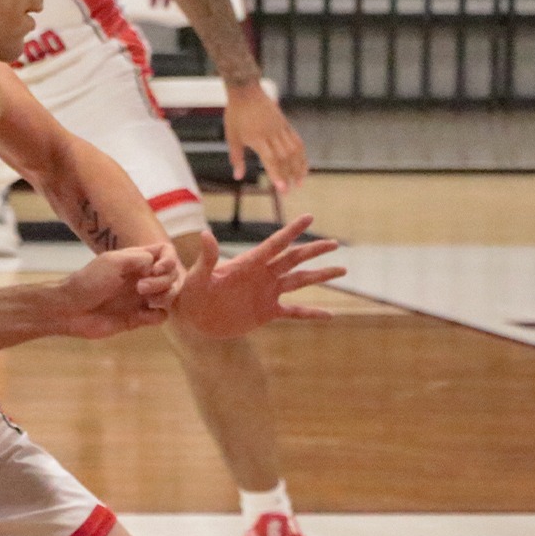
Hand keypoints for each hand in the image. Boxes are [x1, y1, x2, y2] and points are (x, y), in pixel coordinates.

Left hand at [52, 245, 183, 338]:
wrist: (71, 309)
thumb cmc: (89, 281)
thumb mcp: (114, 262)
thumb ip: (140, 258)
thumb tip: (158, 266)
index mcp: (136, 260)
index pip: (166, 253)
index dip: (169, 259)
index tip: (157, 268)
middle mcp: (142, 277)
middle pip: (172, 275)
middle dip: (163, 280)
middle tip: (141, 287)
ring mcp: (141, 298)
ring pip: (170, 295)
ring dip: (165, 296)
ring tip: (147, 300)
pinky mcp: (138, 318)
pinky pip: (161, 316)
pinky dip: (157, 315)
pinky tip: (142, 315)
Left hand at [171, 215, 345, 338]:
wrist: (193, 318)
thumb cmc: (192, 294)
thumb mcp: (199, 276)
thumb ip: (207, 257)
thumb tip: (205, 234)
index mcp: (249, 263)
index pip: (275, 244)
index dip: (292, 231)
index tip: (309, 217)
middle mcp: (262, 275)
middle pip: (294, 259)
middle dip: (314, 251)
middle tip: (335, 243)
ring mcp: (267, 293)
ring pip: (299, 281)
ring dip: (320, 276)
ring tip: (342, 269)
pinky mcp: (267, 312)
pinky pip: (295, 312)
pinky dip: (312, 313)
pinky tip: (330, 315)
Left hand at [224, 83, 307, 192]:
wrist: (246, 91)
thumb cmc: (236, 114)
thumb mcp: (232, 137)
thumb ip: (236, 158)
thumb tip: (238, 176)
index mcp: (258, 138)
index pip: (271, 159)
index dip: (277, 174)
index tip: (282, 189)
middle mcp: (272, 134)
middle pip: (285, 158)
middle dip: (288, 176)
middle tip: (289, 192)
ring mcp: (281, 128)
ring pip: (294, 150)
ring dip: (298, 167)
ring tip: (300, 182)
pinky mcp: (286, 124)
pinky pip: (297, 141)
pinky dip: (301, 154)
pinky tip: (302, 165)